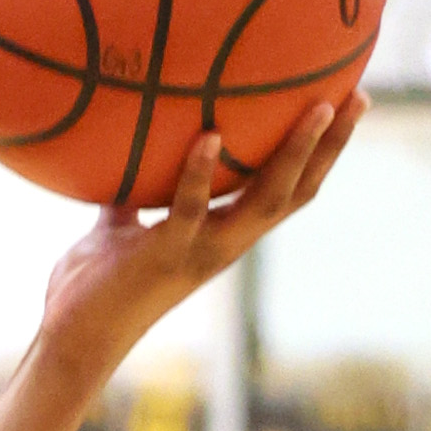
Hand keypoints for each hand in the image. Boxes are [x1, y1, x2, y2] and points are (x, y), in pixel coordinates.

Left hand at [35, 92, 365, 377]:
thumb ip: (131, 194)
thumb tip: (125, 149)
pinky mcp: (166, 255)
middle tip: (358, 96)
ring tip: (317, 108)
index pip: (286, 190)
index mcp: (223, 234)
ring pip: (266, 200)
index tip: (342, 107)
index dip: (318, 154)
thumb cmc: (94, 283)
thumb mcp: (118, 229)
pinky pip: (191, 209)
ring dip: (295, 154)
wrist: (72, 334)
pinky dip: (200, 173)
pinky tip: (209, 136)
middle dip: (332, 146)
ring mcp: (201, 251)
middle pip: (298, 191)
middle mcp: (226, 244)